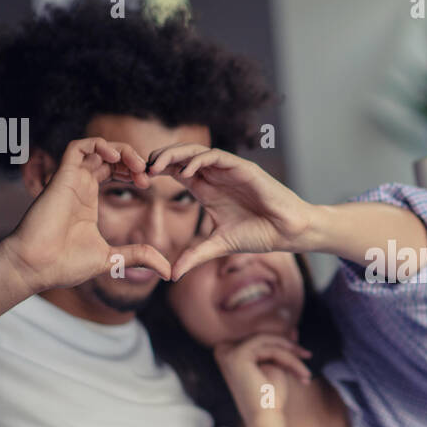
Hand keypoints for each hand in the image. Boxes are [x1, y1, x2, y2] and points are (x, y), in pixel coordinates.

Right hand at [0, 137, 168, 292]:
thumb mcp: (112, 258)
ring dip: (120, 150)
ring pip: (95, 147)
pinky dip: (98, 144)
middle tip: (146, 174)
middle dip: (131, 159)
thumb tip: (168, 270)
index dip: (132, 170)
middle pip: (107, 155)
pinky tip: (116, 158)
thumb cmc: (64, 265)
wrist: (35, 267)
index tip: (147, 184)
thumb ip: (139, 256)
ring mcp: (70, 180)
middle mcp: (79, 185)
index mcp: (88, 199)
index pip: (112, 170)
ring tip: (138, 166)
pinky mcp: (61, 178)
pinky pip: (77, 147)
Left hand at [145, 143, 316, 279]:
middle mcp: (216, 175)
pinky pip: (217, 157)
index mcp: (207, 188)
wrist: (288, 232)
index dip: (157, 171)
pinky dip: (200, 160)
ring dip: (174, 155)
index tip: (138, 181)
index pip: (177, 171)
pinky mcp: (244, 168)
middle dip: (159, 159)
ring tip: (156, 166)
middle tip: (139, 170)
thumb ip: (195, 256)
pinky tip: (186, 171)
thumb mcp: (218, 245)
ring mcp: (229, 170)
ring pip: (196, 151)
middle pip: (182, 157)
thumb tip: (171, 275)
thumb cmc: (259, 234)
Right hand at [213, 332, 312, 422]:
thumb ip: (282, 347)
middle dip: (288, 346)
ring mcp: (228, 353)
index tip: (301, 351)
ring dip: (291, 354)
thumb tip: (294, 329)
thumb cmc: (270, 397)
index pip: (260, 339)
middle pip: (264, 338)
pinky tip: (300, 372)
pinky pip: (269, 348)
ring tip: (305, 370)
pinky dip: (288, 358)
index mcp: (229, 353)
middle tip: (307, 355)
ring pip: (269, 342)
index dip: (281, 341)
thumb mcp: (278, 366)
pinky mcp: (238, 356)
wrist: (265, 418)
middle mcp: (223, 351)